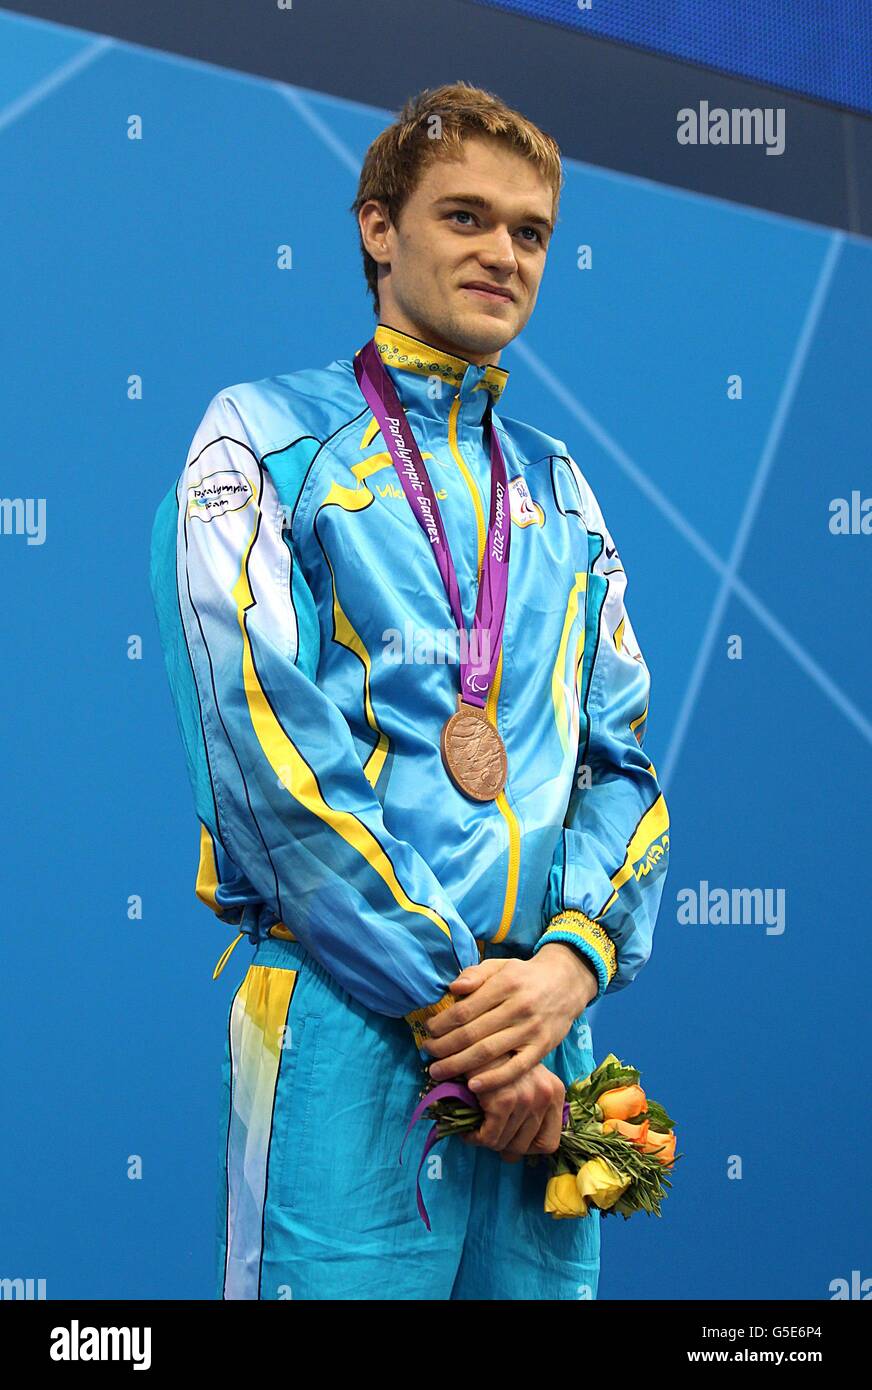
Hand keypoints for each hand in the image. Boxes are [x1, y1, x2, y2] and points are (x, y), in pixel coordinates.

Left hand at [423, 945, 597, 1092]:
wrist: (566, 983)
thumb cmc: (524, 976)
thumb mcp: (500, 966)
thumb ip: (476, 974)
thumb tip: (453, 988)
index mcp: (505, 984)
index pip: (465, 1009)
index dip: (442, 1023)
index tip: (428, 1030)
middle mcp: (518, 1007)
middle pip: (473, 1033)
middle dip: (444, 1047)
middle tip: (427, 1054)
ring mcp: (531, 1029)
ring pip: (489, 1052)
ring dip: (459, 1065)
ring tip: (438, 1072)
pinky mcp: (542, 1048)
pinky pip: (516, 1069)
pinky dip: (493, 1079)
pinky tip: (473, 1085)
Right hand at [461, 1062, 565, 1161]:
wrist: (477, 1036)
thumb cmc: (497, 1059)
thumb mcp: (523, 1079)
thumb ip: (527, 1110)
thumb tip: (511, 1156)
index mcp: (555, 1091)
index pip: (549, 1143)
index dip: (527, 1148)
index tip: (510, 1141)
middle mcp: (546, 1095)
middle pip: (525, 1146)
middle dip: (504, 1146)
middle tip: (488, 1137)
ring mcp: (527, 1098)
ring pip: (505, 1143)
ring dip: (487, 1142)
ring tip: (476, 1131)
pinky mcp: (504, 1100)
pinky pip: (489, 1137)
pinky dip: (475, 1138)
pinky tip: (468, 1131)